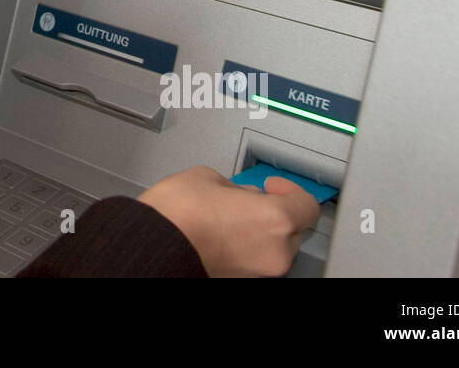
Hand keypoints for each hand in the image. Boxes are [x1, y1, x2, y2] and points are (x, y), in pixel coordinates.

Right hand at [137, 165, 320, 276]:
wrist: (151, 245)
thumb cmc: (176, 215)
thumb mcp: (208, 177)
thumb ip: (235, 186)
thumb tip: (239, 194)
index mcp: (275, 219)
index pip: (307, 205)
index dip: (291, 189)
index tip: (273, 184)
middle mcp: (274, 251)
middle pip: (293, 230)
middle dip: (275, 212)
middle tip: (252, 198)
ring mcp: (258, 272)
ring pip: (273, 248)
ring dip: (260, 231)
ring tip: (231, 215)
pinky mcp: (240, 281)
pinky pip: (254, 260)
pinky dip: (246, 247)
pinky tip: (222, 232)